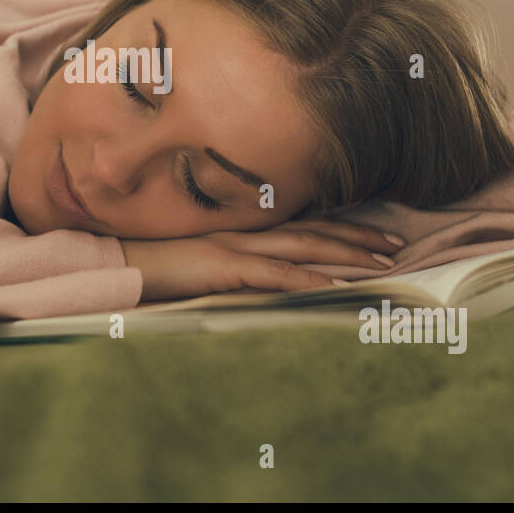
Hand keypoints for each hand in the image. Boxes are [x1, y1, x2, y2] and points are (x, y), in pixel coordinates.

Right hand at [119, 219, 404, 302]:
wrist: (116, 265)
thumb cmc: (152, 267)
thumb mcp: (201, 265)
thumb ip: (233, 269)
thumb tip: (265, 284)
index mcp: (241, 232)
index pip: (301, 226)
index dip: (341, 229)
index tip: (376, 235)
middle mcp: (245, 234)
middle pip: (312, 231)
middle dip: (357, 237)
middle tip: (397, 244)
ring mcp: (235, 247)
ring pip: (303, 247)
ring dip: (345, 254)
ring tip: (382, 262)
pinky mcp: (223, 267)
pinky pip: (273, 274)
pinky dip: (306, 279)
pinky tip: (333, 285)